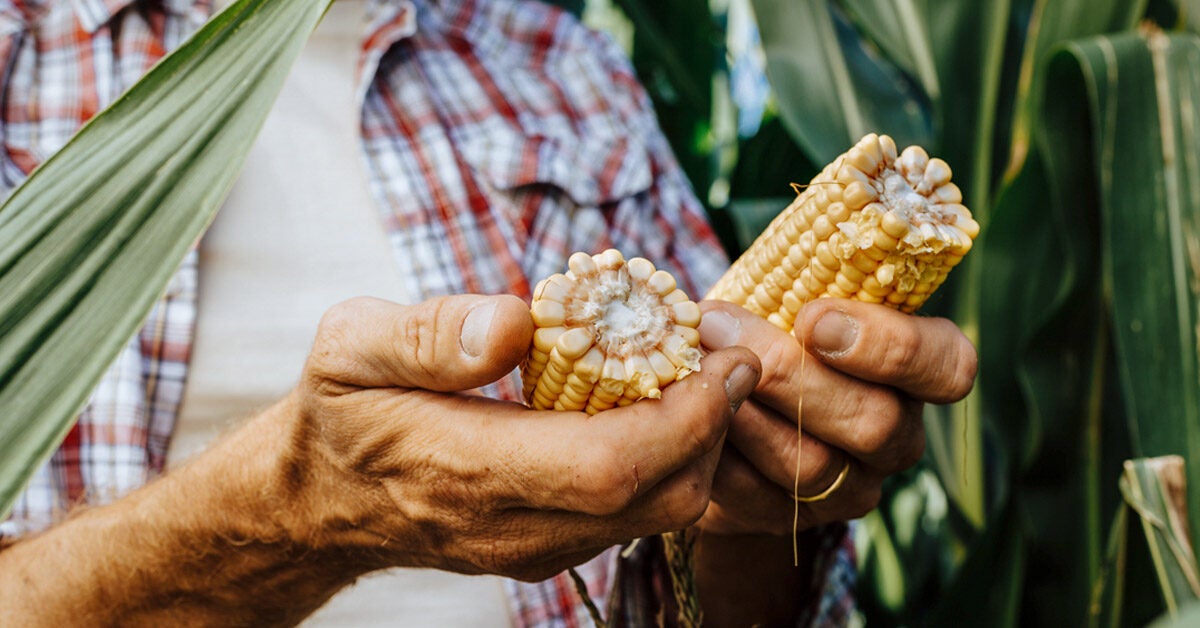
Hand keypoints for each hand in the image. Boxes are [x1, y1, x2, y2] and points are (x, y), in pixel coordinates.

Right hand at [288, 294, 761, 581]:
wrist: (319, 500)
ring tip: (696, 369)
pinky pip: (637, 512)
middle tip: (726, 352)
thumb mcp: (351, 348)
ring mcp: (536, 547)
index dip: (685, 415)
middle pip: (659, 498)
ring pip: (659, 512)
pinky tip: (655, 403)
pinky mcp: (550, 547)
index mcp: (466, 472)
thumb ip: (429, 335)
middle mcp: (513, 527)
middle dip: (715, 425)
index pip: (608, 465)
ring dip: (700, 442)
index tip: (722, 355)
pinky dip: (670, 458)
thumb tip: (519, 321)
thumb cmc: (339, 412)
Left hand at [694, 298, 976, 535]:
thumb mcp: (792, 289)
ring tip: (698, 370)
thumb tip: (777, 245)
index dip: (888, 347)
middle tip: (721, 330)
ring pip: (814, 467)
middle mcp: (898, 436)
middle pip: (874, 423)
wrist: (723, 399)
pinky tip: (689, 418)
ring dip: (746, 415)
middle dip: (791, 375)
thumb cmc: (766, 323)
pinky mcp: (795, 519)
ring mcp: (851, 486)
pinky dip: (719, 458)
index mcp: (919, 371)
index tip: (812, 316)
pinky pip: (761, 501)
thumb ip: (799, 273)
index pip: (947, 367)